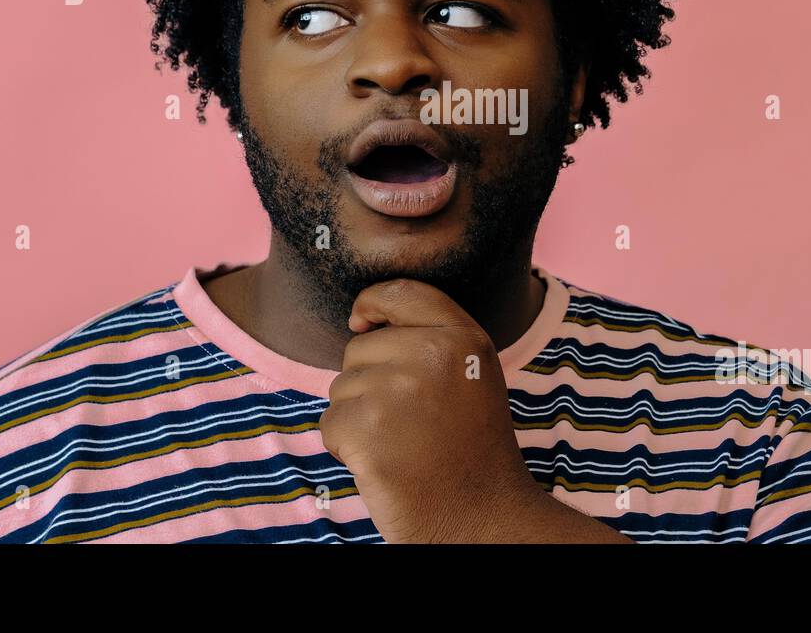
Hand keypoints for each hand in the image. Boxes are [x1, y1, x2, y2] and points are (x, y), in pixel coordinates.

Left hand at [318, 278, 544, 542]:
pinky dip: (346, 447)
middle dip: (369, 382)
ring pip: (342, 387)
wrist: (480, 519)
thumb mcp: (472, 376)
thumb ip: (431, 339)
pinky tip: (384, 463)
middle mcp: (432, 354)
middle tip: (409, 422)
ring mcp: (397, 389)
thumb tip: (360, 321)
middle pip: (361, 347)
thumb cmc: (470, 450)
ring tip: (401, 444)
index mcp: (462, 337)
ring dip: (358, 417)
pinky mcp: (365, 427)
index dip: (372, 303)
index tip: (361, 321)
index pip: (402, 291)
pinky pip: (331, 423)